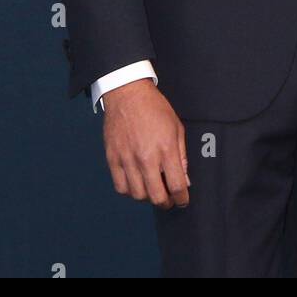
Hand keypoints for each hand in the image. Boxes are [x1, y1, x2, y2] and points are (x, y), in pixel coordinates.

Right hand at [102, 78, 189, 208]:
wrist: (128, 94)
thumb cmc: (155, 108)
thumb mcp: (176, 127)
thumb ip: (181, 156)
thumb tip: (184, 180)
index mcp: (166, 149)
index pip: (177, 185)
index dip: (182, 199)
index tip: (183, 201)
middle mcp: (146, 158)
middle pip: (156, 197)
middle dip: (166, 203)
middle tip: (168, 199)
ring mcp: (127, 159)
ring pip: (138, 195)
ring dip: (147, 197)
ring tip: (152, 189)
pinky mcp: (112, 159)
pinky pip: (120, 187)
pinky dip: (129, 191)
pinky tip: (136, 184)